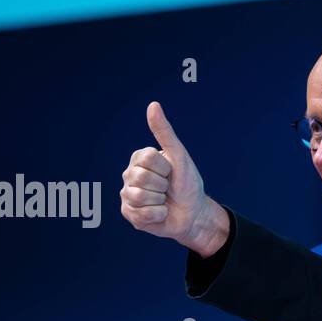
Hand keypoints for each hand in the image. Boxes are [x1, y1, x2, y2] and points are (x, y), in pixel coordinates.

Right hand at [120, 101, 228, 256]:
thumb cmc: (187, 183)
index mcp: (140, 159)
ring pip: (140, 196)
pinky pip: (142, 214)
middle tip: (168, 189)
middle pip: (142, 177)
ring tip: (164, 201)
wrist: (194, 213)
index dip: (165, 168)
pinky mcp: (130, 214)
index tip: (171, 173)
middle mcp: (129, 175)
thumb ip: (164, 132)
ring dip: (160, 201)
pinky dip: (158, 215)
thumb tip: (153, 105)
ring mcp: (127, 195)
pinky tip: (160, 213)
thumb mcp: (179, 156)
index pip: (148, 158)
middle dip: (163, 186)